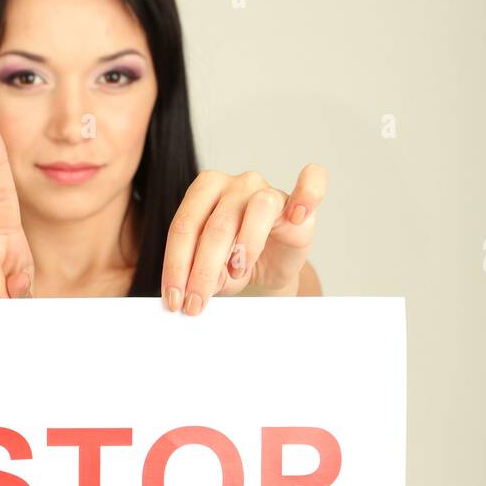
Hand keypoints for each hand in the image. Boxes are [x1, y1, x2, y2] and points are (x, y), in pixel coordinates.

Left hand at [160, 165, 327, 312]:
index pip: (185, 226)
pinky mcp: (296, 201)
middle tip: (196, 303)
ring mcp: (265, 190)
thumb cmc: (236, 262)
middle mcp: (234, 185)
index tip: (174, 299)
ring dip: (244, 248)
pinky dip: (308, 195)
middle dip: (202, 271)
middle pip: (216, 225)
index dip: (176, 265)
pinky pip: (310, 182)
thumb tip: (190, 288)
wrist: (268, 267)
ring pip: (256, 210)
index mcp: (203, 192)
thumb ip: (199, 274)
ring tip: (238, 273)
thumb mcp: (212, 273)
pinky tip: (297, 217)